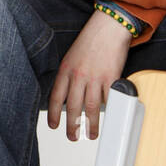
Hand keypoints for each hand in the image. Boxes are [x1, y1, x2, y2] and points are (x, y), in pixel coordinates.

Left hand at [47, 10, 131, 141]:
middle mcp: (78, 75)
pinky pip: (109, 100)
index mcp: (66, 70)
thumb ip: (69, 76)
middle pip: (73, 107)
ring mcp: (95, 78)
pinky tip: (108, 120)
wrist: (108, 28)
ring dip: (90, 125)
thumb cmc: (91, 41)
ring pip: (91, 108)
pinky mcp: (111, 79)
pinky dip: (109, 112)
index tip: (54, 125)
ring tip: (91, 135)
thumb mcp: (71, 57)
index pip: (56, 97)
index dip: (54, 114)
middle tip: (72, 136)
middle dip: (72, 125)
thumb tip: (69, 96)